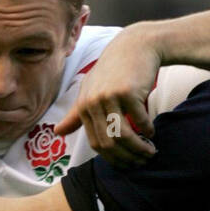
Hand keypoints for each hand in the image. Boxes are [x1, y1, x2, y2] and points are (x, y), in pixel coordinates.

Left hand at [55, 26, 160, 166]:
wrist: (135, 46)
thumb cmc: (113, 71)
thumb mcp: (90, 89)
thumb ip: (75, 114)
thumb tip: (57, 133)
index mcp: (82, 106)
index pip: (96, 143)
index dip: (113, 158)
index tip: (126, 164)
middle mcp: (93, 102)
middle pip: (110, 143)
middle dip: (127, 158)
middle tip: (141, 162)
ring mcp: (109, 96)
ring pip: (124, 136)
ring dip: (139, 149)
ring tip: (150, 152)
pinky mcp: (128, 92)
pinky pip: (140, 120)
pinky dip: (148, 130)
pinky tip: (153, 132)